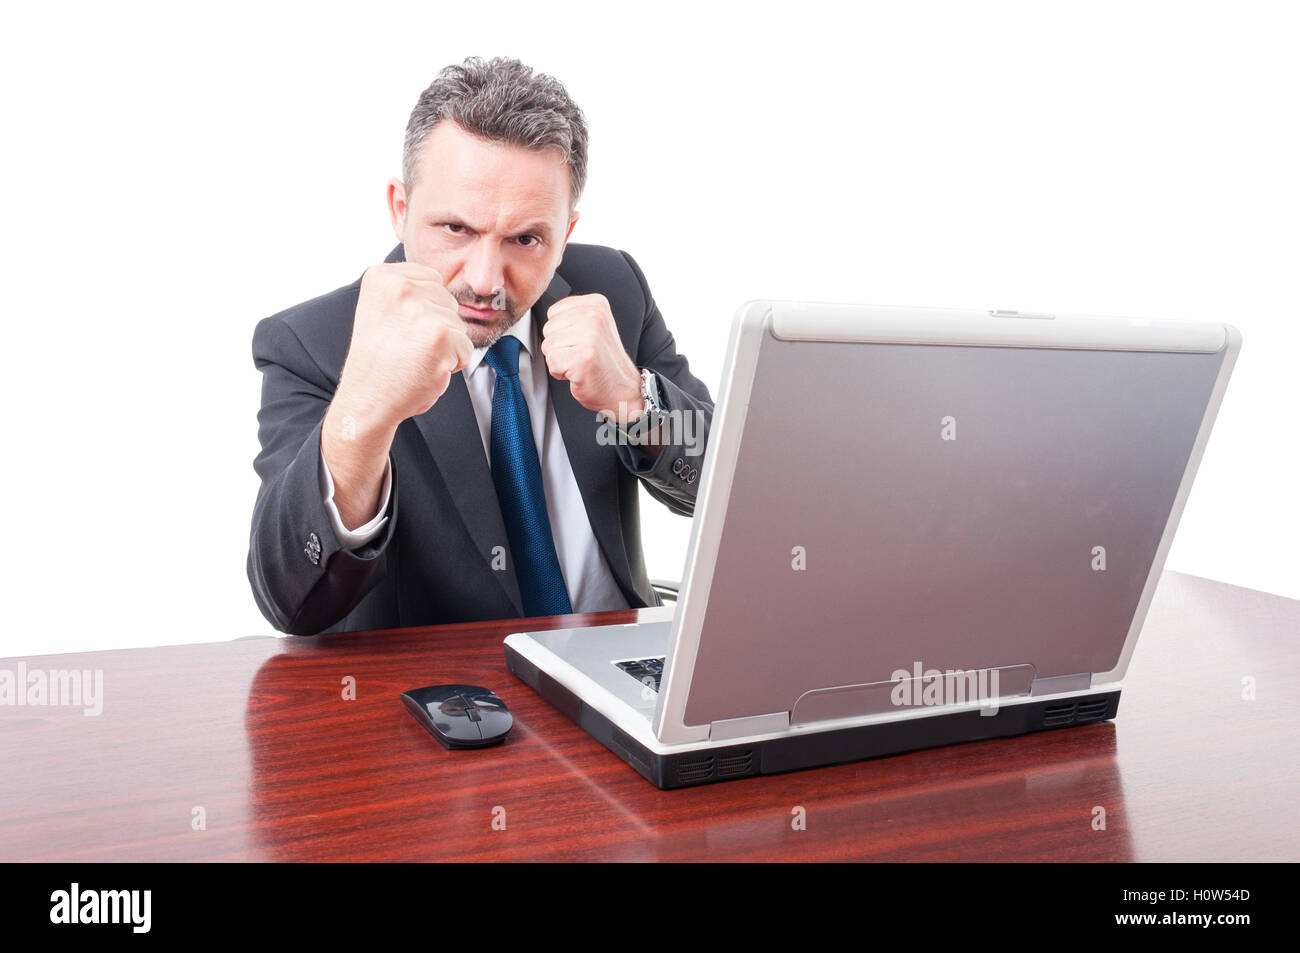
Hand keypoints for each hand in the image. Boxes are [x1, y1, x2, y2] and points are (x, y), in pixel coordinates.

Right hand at [335, 262, 474, 433]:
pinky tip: (424, 369)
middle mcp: (400, 287)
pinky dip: (452, 364)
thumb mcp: (383, 308)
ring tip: (414, 357)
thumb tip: (444, 282)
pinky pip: (466, 348)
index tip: (398, 328)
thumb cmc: (379, 359)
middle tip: (406, 346)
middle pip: (449, 301)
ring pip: (459, 325)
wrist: (368, 398)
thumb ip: (410, 290)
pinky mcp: (440, 335)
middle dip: (437, 327)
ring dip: (445, 347)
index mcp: (382, 276)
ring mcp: (420, 311)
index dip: (425, 309)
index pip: (432, 280)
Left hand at [541, 293, 641, 421]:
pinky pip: (552, 362)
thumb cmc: (604, 361)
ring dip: (559, 360)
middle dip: (559, 346)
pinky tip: (578, 372)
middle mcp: (594, 316)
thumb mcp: (593, 325)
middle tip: (580, 354)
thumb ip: (571, 315)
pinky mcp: (583, 358)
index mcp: (596, 303)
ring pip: (548, 346)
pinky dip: (560, 372)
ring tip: (579, 362)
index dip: (561, 331)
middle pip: (548, 328)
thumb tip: (544, 316)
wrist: (622, 388)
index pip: (553, 312)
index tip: (580, 340)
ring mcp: (589, 337)